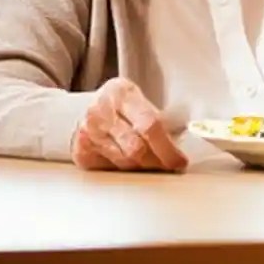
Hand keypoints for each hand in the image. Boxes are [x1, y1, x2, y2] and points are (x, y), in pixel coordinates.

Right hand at [72, 78, 187, 171]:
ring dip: (144, 167)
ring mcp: (89, 133)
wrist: (85, 108)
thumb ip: (158, 117)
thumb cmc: (119, 104)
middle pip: (136, 149)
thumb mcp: (139, 98)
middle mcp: (100, 113)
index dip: (168, 148)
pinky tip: (132, 161)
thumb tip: (181, 143)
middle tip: (169, 165)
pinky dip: (126, 169)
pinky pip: (111, 169)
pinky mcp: (82, 151)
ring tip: (153, 162)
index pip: (150, 124)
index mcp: (121, 94)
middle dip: (158, 162)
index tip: (179, 160)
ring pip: (124, 163)